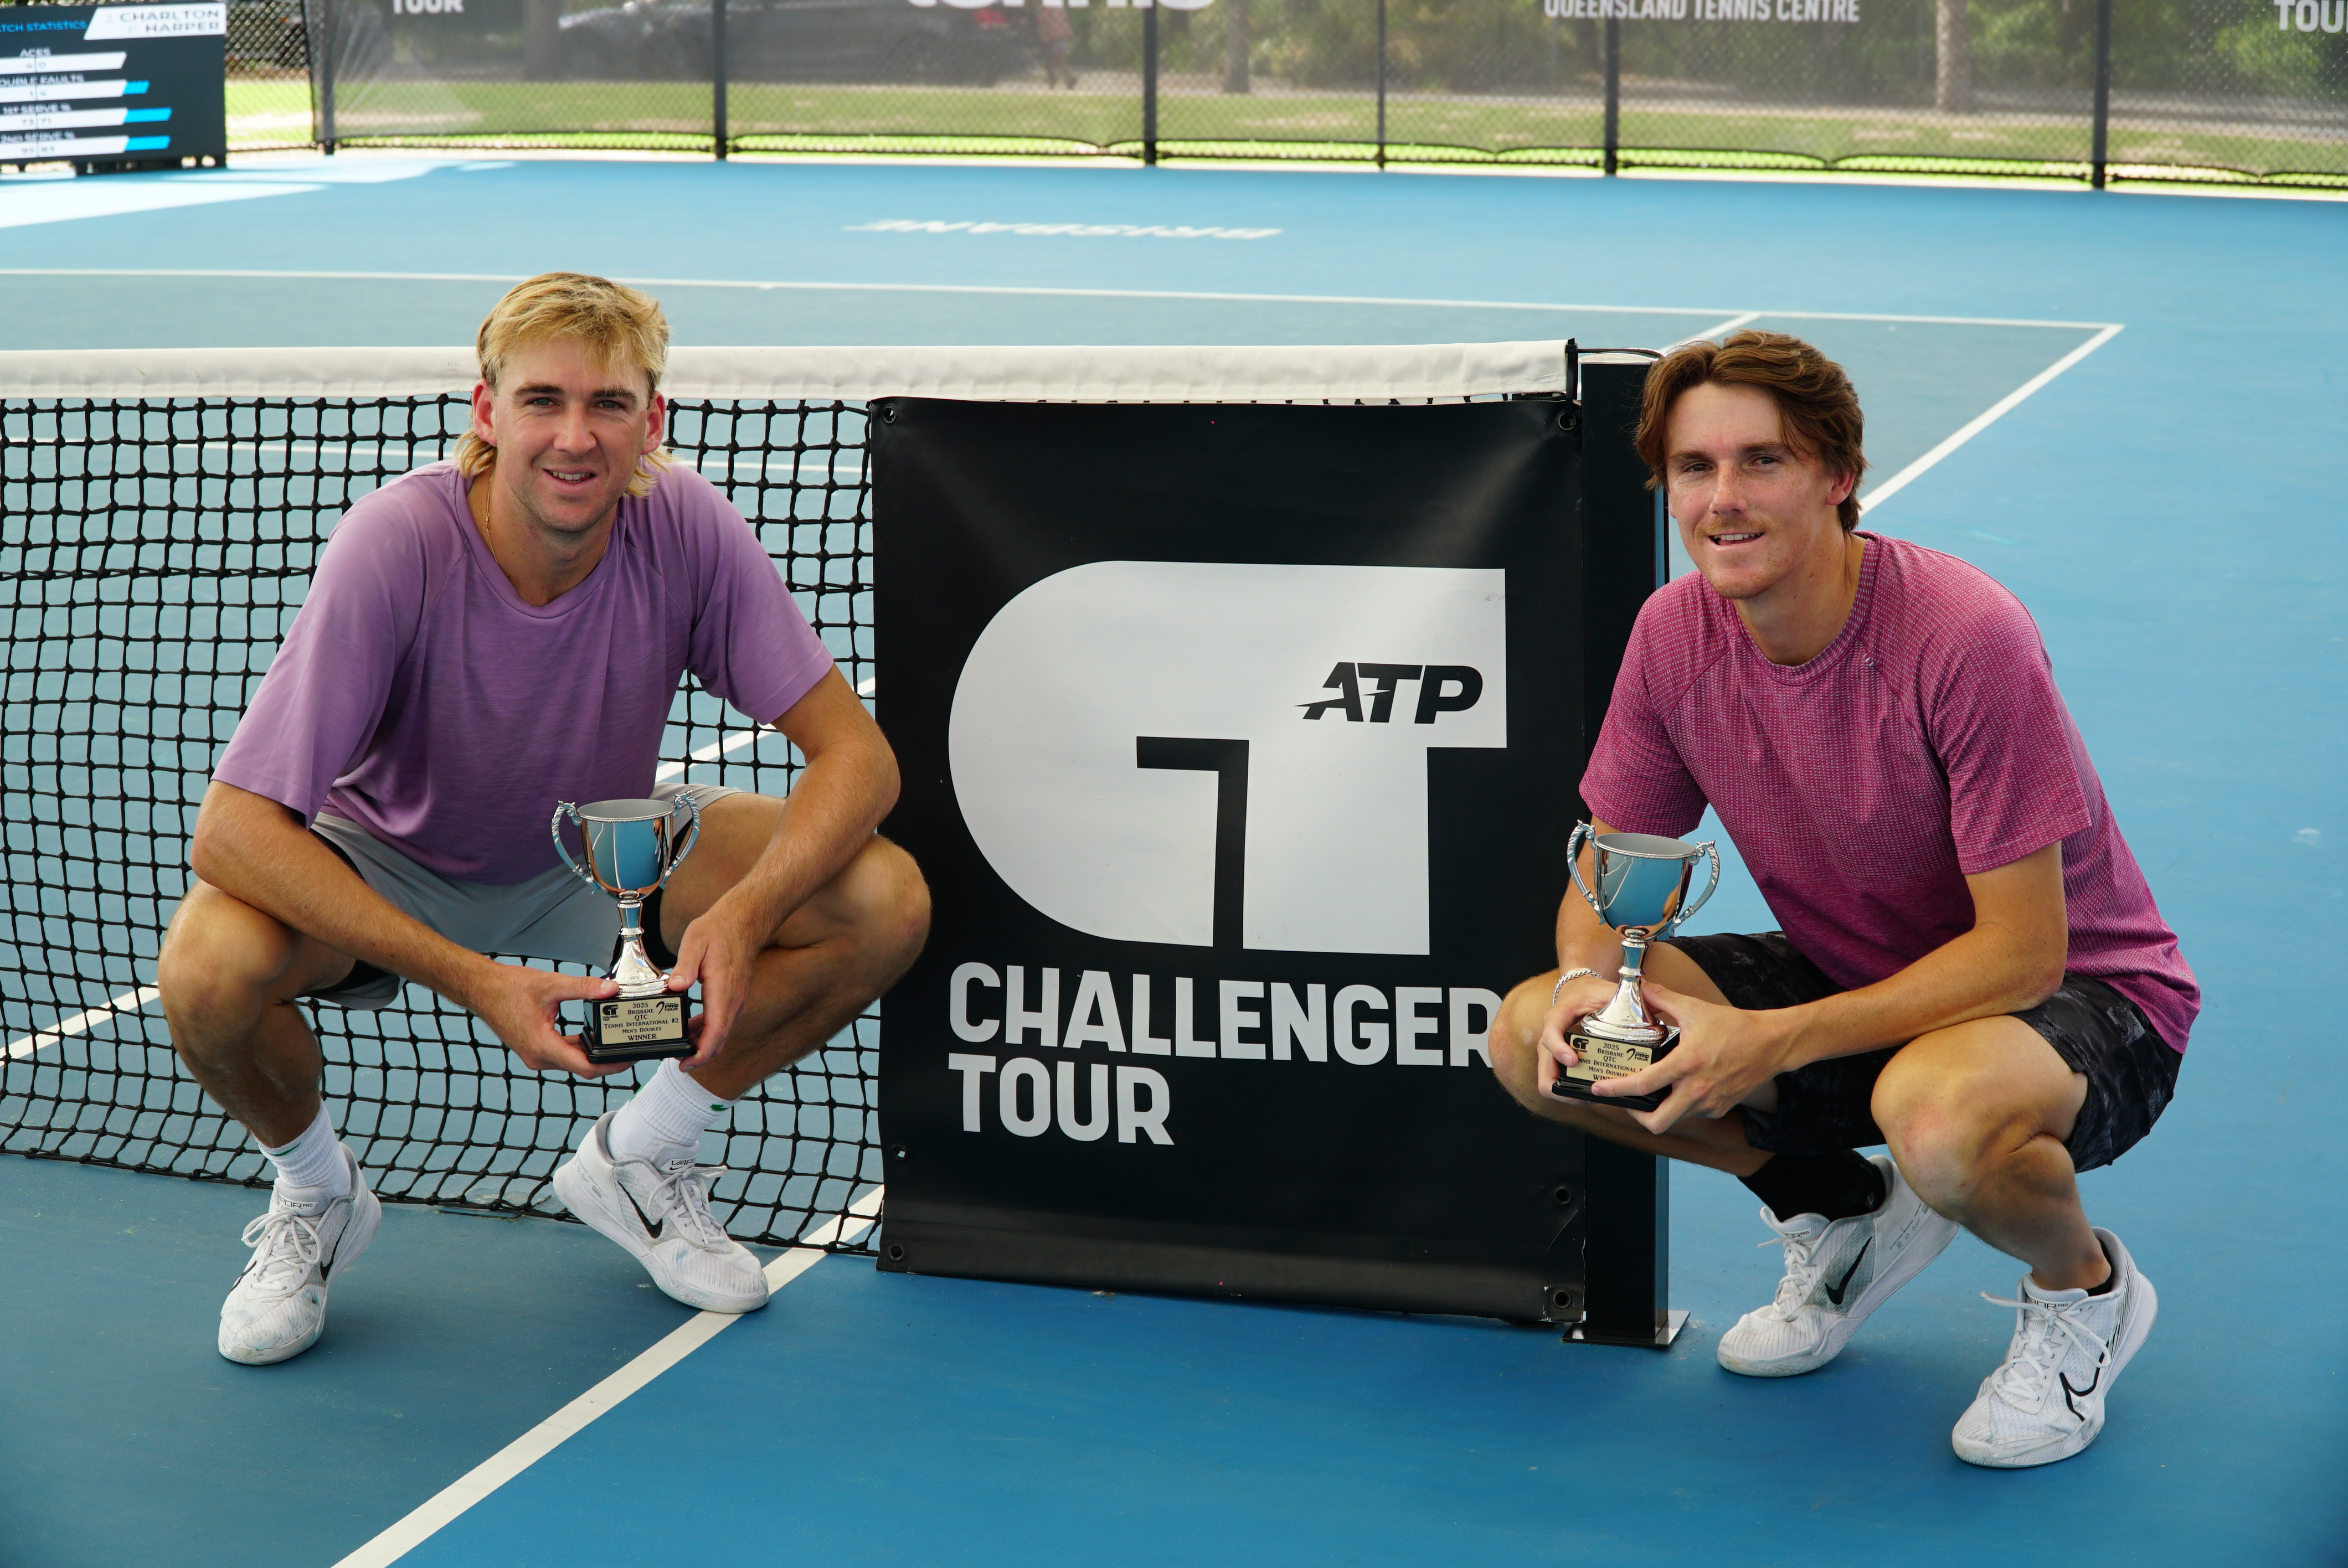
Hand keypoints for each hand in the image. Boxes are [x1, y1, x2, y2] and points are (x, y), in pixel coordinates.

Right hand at [465, 961, 628, 1077]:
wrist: (482, 990)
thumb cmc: (508, 989)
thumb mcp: (551, 985)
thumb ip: (584, 987)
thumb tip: (610, 989)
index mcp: (542, 1046)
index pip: (585, 1067)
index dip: (611, 1066)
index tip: (629, 1060)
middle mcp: (538, 1057)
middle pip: (581, 1067)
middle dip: (606, 1060)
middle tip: (629, 1049)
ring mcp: (535, 1056)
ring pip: (572, 1061)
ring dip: (592, 1054)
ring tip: (615, 1041)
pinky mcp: (534, 1050)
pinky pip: (562, 1054)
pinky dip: (578, 1048)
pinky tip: (592, 1037)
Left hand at [665, 899, 768, 1069]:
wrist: (744, 921)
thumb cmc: (719, 930)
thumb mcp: (695, 942)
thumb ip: (685, 966)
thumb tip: (675, 986)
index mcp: (723, 991)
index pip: (715, 1032)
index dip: (701, 1054)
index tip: (686, 1065)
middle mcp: (733, 1001)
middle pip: (719, 1040)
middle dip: (699, 1056)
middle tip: (677, 1062)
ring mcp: (736, 1001)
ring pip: (721, 1033)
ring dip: (702, 1044)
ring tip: (678, 1047)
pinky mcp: (735, 998)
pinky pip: (722, 1022)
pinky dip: (707, 1031)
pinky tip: (690, 1028)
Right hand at [1535, 968, 1621, 1097]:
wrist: (1577, 989)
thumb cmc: (1590, 992)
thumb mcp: (1606, 991)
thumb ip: (1629, 997)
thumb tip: (1659, 1004)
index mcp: (1557, 1017)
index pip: (1550, 1035)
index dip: (1559, 1050)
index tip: (1575, 1061)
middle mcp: (1550, 1037)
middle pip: (1544, 1071)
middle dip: (1562, 1087)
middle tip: (1587, 1092)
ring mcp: (1552, 1052)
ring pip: (1548, 1082)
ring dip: (1567, 1093)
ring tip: (1592, 1096)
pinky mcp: (1557, 1061)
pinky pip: (1558, 1082)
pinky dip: (1571, 1090)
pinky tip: (1592, 1091)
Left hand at [1587, 978, 1789, 1133]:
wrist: (1770, 1044)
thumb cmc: (1734, 1026)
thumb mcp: (1694, 1008)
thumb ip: (1662, 998)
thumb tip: (1640, 987)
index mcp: (1686, 1064)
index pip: (1644, 1085)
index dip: (1617, 1090)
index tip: (1600, 1089)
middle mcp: (1697, 1090)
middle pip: (1656, 1122)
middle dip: (1635, 1116)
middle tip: (1626, 1100)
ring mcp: (1709, 1103)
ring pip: (1673, 1119)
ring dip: (1658, 1109)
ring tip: (1649, 1091)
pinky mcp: (1719, 1109)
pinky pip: (1691, 1114)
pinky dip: (1679, 1106)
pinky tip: (1676, 1088)